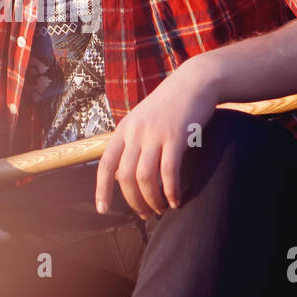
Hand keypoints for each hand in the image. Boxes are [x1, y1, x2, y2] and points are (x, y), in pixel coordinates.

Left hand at [95, 58, 220, 219]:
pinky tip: (176, 200)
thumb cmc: (170, 105)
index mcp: (124, 129)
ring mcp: (156, 134)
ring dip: (152, 200)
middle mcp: (136, 132)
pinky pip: (169, 172)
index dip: (102, 190)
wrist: (195, 82)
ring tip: (160, 209)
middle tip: (144, 214)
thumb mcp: (143, 119)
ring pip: (145, 178)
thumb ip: (133, 142)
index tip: (102, 210)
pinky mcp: (177, 136)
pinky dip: (170, 191)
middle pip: (126, 177)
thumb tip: (125, 174)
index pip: (106, 165)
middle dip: (134, 202)